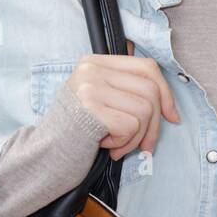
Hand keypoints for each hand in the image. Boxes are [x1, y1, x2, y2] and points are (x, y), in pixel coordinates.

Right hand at [66, 41, 179, 160]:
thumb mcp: (99, 100)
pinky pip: (131, 126)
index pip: (146, 67)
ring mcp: (90, 87)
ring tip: (117, 144)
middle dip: (154, 124)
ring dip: (136, 137)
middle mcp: (92, 70)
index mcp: (95, 62)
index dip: (166, 93)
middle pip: (150, 90)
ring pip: (144, 110)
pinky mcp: (91, 109)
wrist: (45, 153)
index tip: (171, 116)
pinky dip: (124, 143)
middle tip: (144, 145)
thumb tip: (168, 106)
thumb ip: (126, 92)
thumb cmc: (76, 131)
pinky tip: (105, 146)